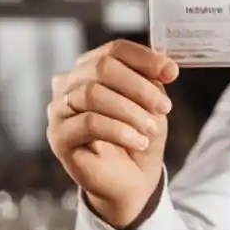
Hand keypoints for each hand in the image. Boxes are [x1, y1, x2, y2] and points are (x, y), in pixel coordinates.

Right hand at [47, 39, 178, 228]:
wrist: (130, 179)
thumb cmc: (139, 136)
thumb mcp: (151, 104)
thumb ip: (153, 82)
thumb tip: (167, 68)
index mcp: (92, 68)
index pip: (115, 50)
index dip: (145, 58)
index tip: (171, 73)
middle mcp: (69, 83)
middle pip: (102, 68)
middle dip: (139, 87)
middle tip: (164, 108)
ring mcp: (59, 109)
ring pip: (93, 94)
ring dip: (130, 111)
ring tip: (151, 129)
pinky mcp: (58, 136)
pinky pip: (88, 123)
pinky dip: (120, 130)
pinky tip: (138, 141)